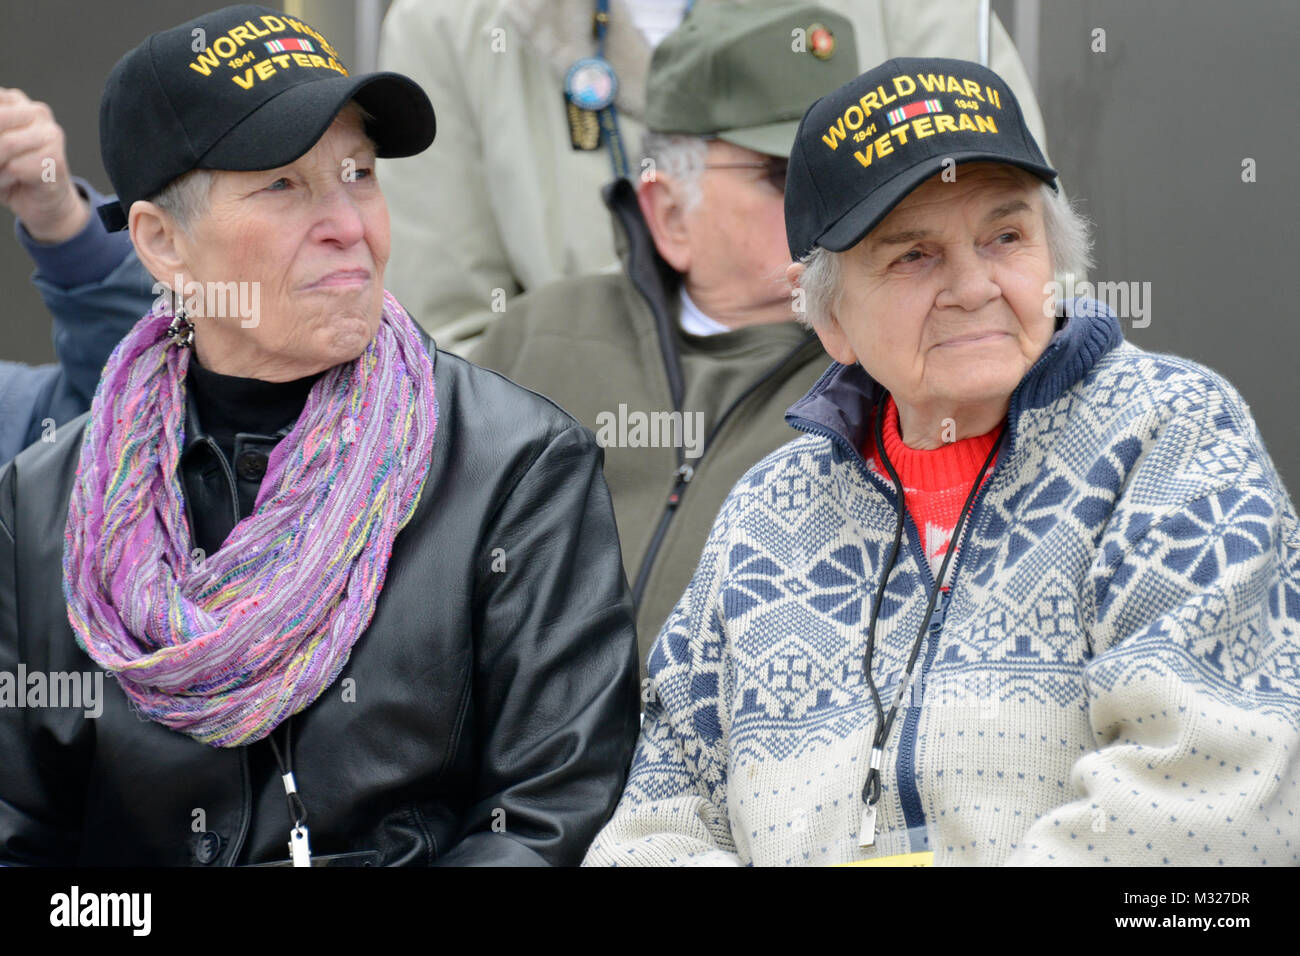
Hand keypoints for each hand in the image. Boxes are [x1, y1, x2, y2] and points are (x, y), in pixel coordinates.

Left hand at [0, 87, 88, 242]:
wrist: (43, 201)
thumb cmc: (9, 170)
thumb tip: (1, 143)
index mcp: (13, 100)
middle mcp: (36, 111)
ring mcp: (50, 134)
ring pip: (6, 144)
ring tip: (0, 172)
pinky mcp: (55, 158)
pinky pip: (16, 167)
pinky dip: (5, 178)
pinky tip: (13, 180)